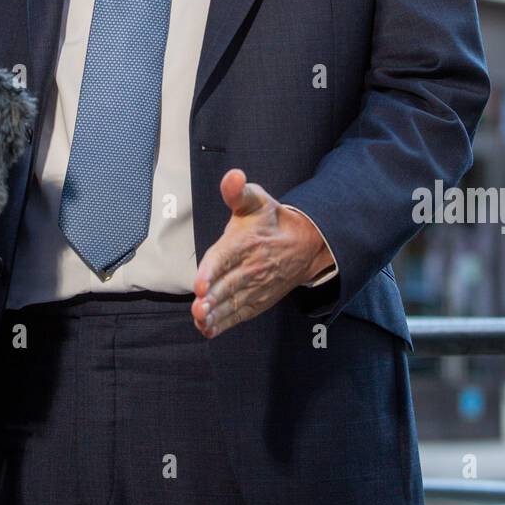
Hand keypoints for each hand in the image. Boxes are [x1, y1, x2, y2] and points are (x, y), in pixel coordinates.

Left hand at [191, 168, 330, 338]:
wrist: (305, 243)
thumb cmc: (271, 220)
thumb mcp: (256, 200)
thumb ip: (237, 191)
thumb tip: (233, 175)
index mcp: (245, 242)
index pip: (225, 258)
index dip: (211, 271)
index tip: (200, 285)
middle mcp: (250, 266)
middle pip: (228, 285)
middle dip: (213, 298)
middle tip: (198, 308)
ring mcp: (255, 286)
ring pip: (233, 303)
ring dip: (216, 314)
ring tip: (202, 321)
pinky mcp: (258, 300)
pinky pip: (240, 313)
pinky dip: (224, 323)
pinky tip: (208, 329)